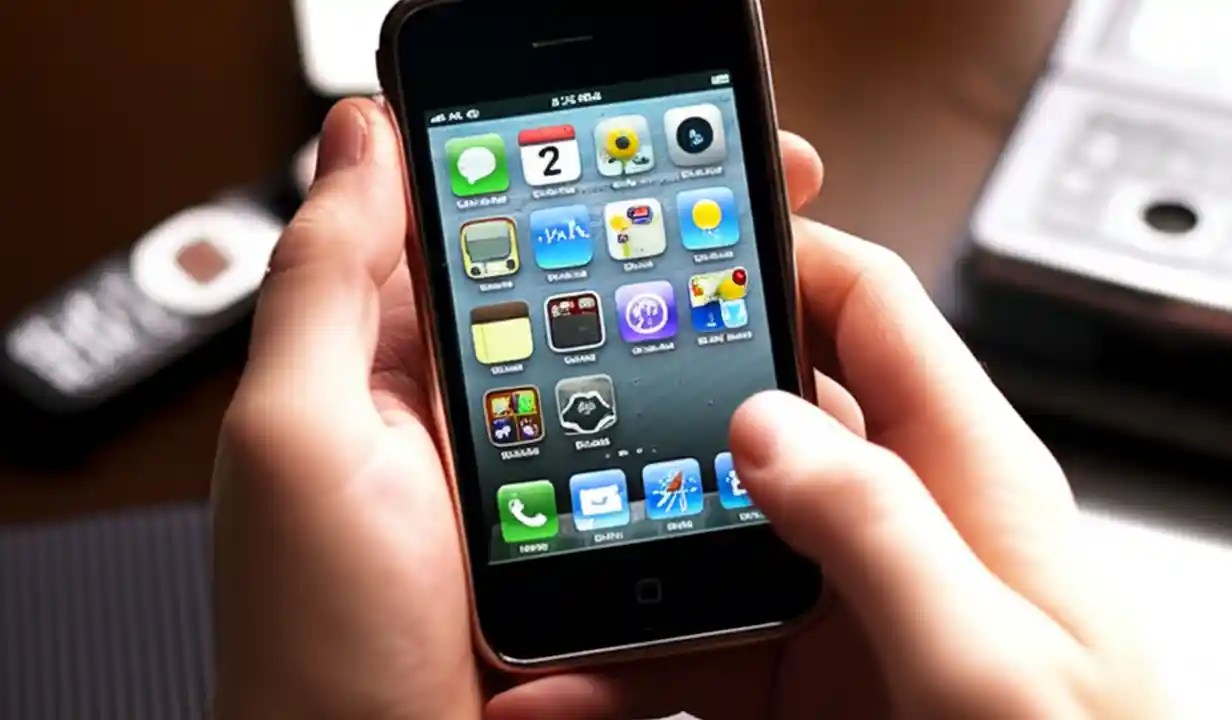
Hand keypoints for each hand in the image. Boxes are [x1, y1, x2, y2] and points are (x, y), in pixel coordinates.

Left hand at [210, 98, 827, 718]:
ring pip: (612, 381)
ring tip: (762, 318)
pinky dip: (681, 447)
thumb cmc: (317, 643)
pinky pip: (634, 469)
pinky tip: (733, 426)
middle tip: (745, 224)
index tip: (648, 146)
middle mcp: (451, 410)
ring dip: (676, 351)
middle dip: (642, 254)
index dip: (556, 169)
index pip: (472, 223)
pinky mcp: (569, 541)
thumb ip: (325, 284)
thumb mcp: (299, 438)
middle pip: (565, 298)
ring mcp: (517, 478)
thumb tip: (359, 135)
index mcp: (377, 362)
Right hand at [486, 235, 1168, 715]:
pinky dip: (612, 667)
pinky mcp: (790, 679)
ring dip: (613, 553)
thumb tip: (762, 422)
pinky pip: (682, 647)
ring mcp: (831, 601)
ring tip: (530, 570)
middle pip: (755, 414)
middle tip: (556, 410)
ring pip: (697, 537)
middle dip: (654, 408)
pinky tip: (559, 689)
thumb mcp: (988, 657)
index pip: (867, 309)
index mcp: (961, 474)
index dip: (779, 250)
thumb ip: (881, 531)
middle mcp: (889, 521)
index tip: (673, 232)